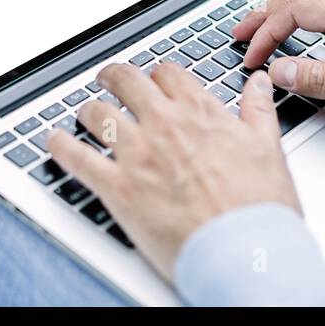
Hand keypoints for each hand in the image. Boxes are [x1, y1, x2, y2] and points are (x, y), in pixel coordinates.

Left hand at [47, 61, 298, 280]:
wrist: (244, 252)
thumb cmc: (259, 209)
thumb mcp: (269, 149)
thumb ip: (258, 112)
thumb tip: (258, 85)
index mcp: (201, 113)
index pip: (168, 73)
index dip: (156, 74)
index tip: (153, 79)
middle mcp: (165, 125)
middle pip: (126, 81)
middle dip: (113, 77)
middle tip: (108, 81)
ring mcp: (138, 155)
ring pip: (97, 113)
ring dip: (88, 110)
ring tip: (85, 113)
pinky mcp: (118, 189)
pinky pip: (78, 159)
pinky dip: (61, 147)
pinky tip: (55, 141)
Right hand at [232, 0, 324, 132]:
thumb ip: (318, 80)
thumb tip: (277, 72)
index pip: (294, 11)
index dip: (265, 34)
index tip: (251, 58)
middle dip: (264, 13)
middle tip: (240, 34)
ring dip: (284, 11)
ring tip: (262, 29)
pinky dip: (306, 14)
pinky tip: (301, 30)